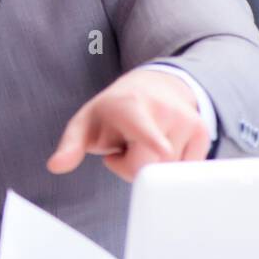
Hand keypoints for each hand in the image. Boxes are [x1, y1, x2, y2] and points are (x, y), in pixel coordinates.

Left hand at [45, 68, 210, 181]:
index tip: (159, 147)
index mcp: (129, 107)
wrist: (151, 87)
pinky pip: (185, 168)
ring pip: (168, 171)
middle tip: (123, 150)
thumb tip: (54, 166)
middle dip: (131, 168)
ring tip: (143, 145)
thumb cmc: (111, 112)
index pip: (142, 129)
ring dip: (151, 167)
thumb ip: (70, 146)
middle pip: (149, 166)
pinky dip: (170, 166)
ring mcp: (187, 119)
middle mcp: (163, 110)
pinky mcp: (203, 131)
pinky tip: (160, 147)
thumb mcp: (85, 124)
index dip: (150, 140)